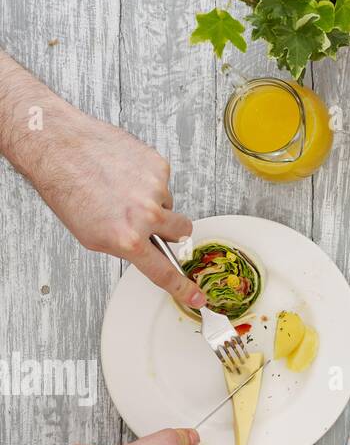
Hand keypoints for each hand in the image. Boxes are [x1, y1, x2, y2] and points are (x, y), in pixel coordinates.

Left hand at [31, 108, 205, 310]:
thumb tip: (145, 250)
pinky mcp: (157, 165)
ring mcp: (154, 188)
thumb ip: (126, 247)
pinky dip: (145, 178)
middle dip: (171, 229)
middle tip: (150, 220)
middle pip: (182, 232)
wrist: (59, 147)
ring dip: (151, 200)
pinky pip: (160, 179)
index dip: (183, 288)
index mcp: (128, 238)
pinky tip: (124, 172)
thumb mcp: (92, 236)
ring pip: (167, 203)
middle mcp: (146, 214)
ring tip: (121, 188)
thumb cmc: (68, 189)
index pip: (165, 271)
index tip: (197, 297)